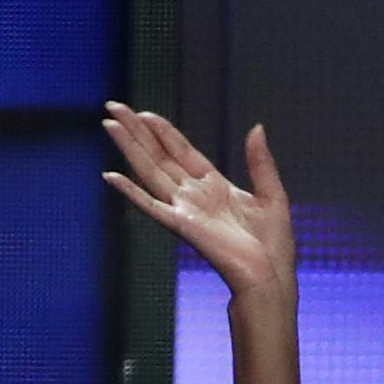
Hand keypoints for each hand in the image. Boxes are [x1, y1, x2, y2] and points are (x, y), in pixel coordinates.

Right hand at [102, 102, 295, 299]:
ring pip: (150, 171)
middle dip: (136, 130)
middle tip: (114, 106)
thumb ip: (260, 161)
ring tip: (110, 124)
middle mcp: (193, 195)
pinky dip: (130, 191)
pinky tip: (111, 175)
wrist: (269, 277)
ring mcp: (184, 209)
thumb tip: (257, 127)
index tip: (144, 112)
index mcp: (214, 186)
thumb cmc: (273, 245)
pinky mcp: (181, 226)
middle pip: (158, 155)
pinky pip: (150, 206)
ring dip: (129, 147)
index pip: (181, 151)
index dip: (163, 131)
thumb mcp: (272, 193)